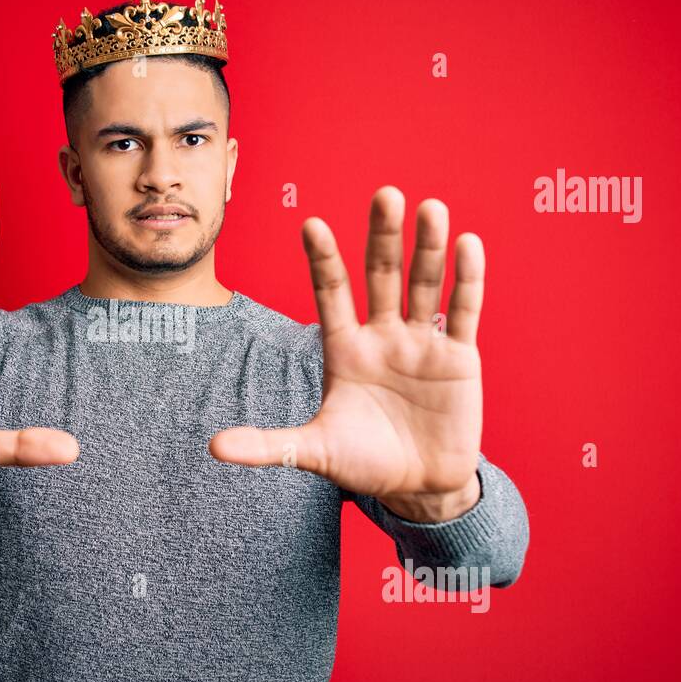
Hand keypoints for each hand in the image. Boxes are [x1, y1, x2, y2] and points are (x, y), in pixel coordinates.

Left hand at [209, 186, 483, 521]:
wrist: (418, 486)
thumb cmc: (363, 464)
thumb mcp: (313, 453)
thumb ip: (268, 447)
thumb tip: (213, 448)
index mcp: (344, 349)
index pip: (331, 294)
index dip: (323, 261)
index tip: (311, 224)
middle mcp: (382, 335)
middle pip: (381, 275)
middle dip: (383, 236)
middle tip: (385, 195)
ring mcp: (421, 342)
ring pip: (424, 283)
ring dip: (427, 247)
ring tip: (429, 207)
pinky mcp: (459, 357)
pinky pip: (462, 311)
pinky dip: (467, 279)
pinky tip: (467, 244)